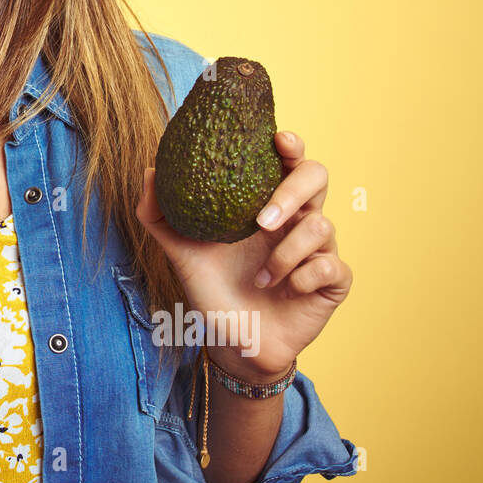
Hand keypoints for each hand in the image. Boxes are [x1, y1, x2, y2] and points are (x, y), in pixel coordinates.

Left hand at [135, 130, 352, 382]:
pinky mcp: (331, 281)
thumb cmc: (212, 290)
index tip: (278, 140)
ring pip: (322, 226)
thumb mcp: (179, 251)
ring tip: (261, 278)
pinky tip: (284, 290)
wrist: (231, 342)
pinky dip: (305, 277)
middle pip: (317, 177)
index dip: (291, 145)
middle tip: (262, 220)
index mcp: (265, 204)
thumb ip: (158, 214)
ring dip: (286, 253)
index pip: (288, 161)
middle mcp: (295, 220)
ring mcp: (317, 249)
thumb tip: (151, 171)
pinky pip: (332, 266)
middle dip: (293, 192)